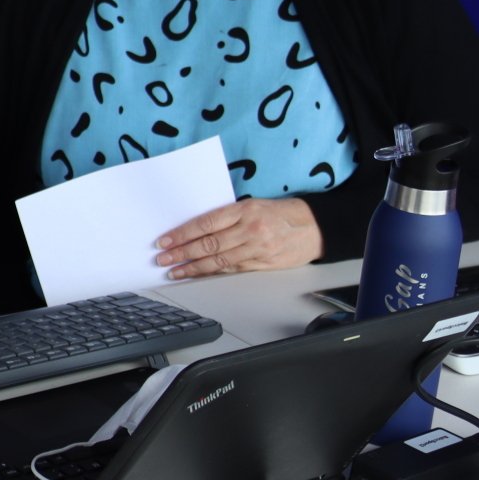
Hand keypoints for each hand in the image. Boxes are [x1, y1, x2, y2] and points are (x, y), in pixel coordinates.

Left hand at [154, 196, 322, 278]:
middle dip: (182, 253)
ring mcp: (257, 249)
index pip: (204, 224)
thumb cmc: (280, 213)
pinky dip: (213, 273)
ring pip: (219, 261)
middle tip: (163, 259)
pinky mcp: (264, 264)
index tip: (164, 241)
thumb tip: (195, 228)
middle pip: (208, 244)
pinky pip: (233, 270)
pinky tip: (199, 274)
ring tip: (175, 271)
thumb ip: (227, 216)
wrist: (315, 226)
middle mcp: (250, 230)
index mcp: (244, 211)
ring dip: (193, 268)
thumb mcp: (253, 205)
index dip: (182, 234)